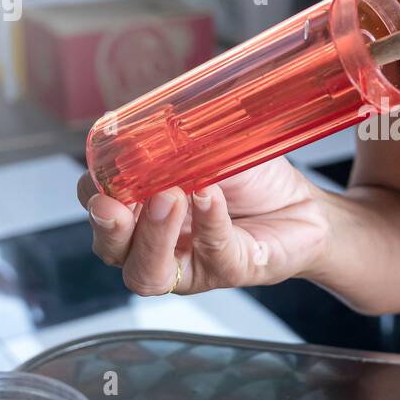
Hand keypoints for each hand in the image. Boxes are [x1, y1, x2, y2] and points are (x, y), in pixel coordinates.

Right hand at [76, 157, 329, 294]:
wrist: (305, 205)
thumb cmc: (252, 178)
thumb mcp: (210, 145)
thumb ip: (176, 142)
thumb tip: (144, 127)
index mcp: (141, 209)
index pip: (99, 205)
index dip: (93, 193)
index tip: (102, 173)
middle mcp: (156, 243)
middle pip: (111, 250)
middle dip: (108, 226)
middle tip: (116, 202)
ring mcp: (189, 263)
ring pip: (147, 271)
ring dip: (152, 235)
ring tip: (170, 198)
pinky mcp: (227, 271)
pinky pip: (210, 253)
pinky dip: (208, 222)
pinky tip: (211, 196)